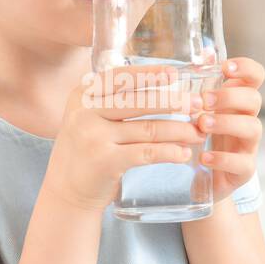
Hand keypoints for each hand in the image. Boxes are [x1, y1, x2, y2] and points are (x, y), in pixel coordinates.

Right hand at [40, 65, 205, 212]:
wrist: (66, 189)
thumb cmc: (86, 149)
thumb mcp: (89, 116)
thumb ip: (113, 99)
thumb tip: (161, 84)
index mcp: (82, 94)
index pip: (120, 78)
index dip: (149, 74)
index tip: (175, 74)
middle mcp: (85, 112)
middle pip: (139, 102)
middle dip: (174, 102)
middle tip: (198, 104)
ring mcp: (94, 137)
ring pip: (148, 129)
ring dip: (179, 130)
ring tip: (197, 132)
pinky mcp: (105, 161)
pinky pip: (147, 152)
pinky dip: (170, 152)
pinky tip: (183, 153)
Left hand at [193, 57, 263, 203]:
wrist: (203, 180)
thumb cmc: (203, 138)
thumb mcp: (200, 109)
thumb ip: (204, 82)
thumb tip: (206, 52)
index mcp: (238, 101)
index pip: (256, 77)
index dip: (246, 68)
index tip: (226, 68)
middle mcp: (247, 120)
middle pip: (254, 99)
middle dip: (230, 96)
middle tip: (204, 100)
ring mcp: (248, 145)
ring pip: (253, 128)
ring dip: (227, 123)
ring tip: (202, 124)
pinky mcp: (244, 170)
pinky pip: (242, 163)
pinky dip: (222, 158)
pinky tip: (203, 157)